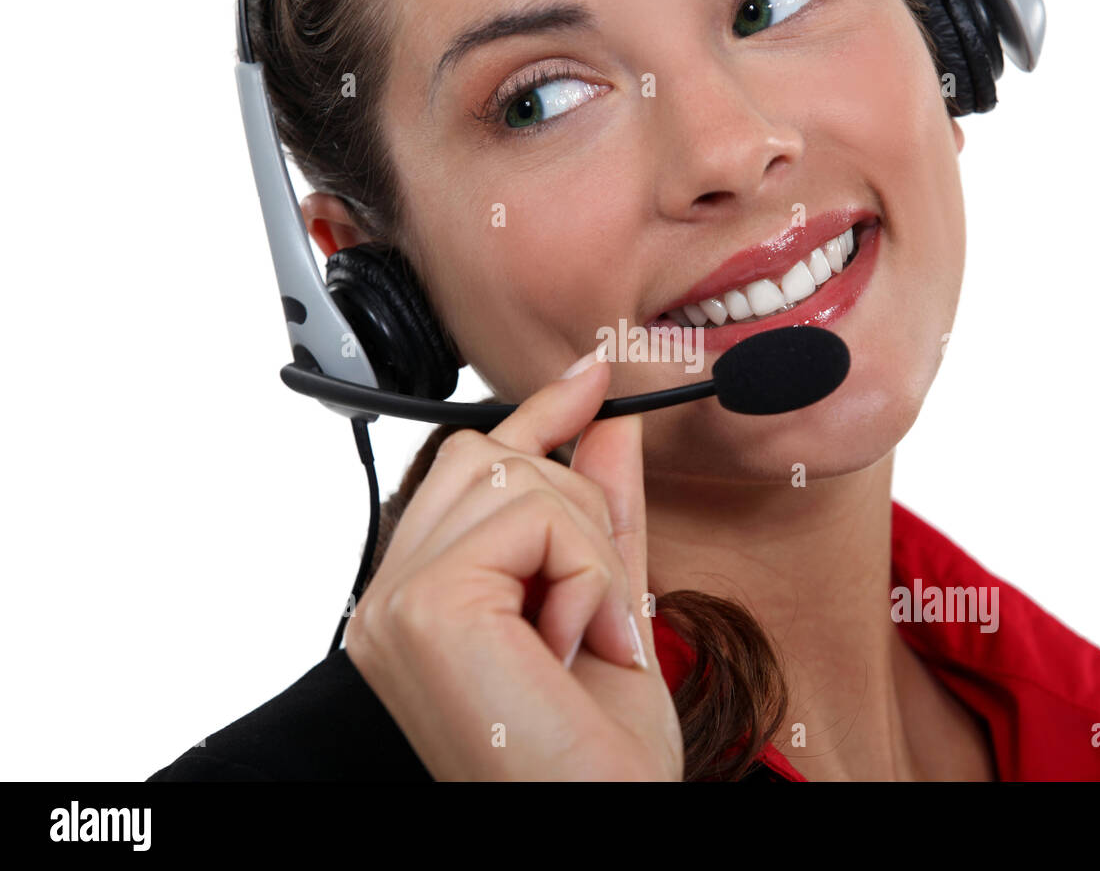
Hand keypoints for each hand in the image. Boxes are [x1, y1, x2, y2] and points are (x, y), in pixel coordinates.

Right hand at [344, 350, 683, 780]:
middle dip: (574, 511)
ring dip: (586, 552)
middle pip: (489, 458)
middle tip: (599, 605)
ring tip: (591, 637)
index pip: (468, 470)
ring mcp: (397, 602)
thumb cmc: (596, 753)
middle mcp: (390, 599)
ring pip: (513, 477)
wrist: (600, 823)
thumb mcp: (608, 607)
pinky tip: (578, 645)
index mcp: (422, 602)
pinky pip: (529, 517)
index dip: (535, 416)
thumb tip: (608, 422)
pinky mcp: (426, 606)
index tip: (590, 376)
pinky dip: (583, 575)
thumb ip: (600, 513)